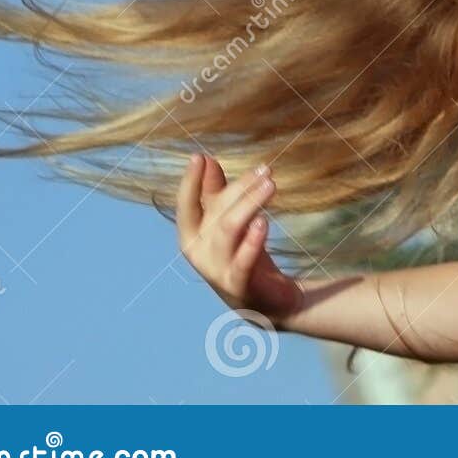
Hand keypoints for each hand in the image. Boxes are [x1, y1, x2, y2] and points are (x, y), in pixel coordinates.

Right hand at [177, 152, 302, 321]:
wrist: (266, 300)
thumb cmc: (242, 253)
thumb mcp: (226, 221)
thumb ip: (215, 193)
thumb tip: (206, 160)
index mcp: (191, 235)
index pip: (186, 206)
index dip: (190, 183)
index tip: (198, 157)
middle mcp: (199, 253)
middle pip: (216, 213)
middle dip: (240, 188)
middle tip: (266, 169)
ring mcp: (216, 270)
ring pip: (229, 230)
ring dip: (249, 204)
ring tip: (270, 184)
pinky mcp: (238, 285)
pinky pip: (243, 261)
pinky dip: (252, 241)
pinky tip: (263, 222)